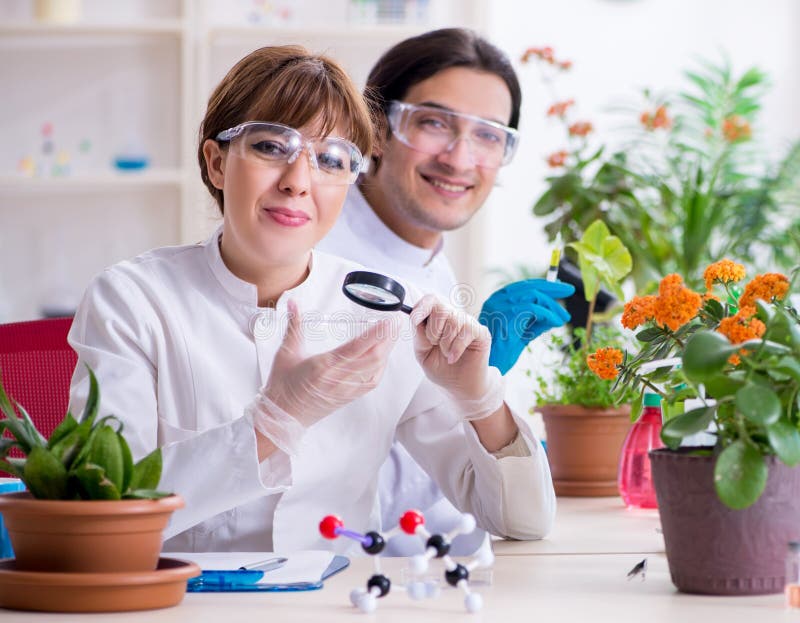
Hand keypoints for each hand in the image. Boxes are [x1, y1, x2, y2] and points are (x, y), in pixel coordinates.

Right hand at [249, 300, 396, 454]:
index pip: (358, 347)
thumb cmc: (283, 387)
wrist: (282, 418)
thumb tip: (292, 302)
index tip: (390, 321)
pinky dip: (381, 366)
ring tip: (394, 334)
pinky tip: (384, 356)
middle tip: (398, 322)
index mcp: (325, 365)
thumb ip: (294, 325)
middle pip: (374, 357)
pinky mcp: (350, 396)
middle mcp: (340, 378)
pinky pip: (372, 380)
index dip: (377, 334)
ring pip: (376, 369)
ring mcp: (347, 389)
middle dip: (389, 338)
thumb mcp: (286, 353)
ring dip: (388, 351)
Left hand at [409, 295, 504, 420]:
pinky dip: (456, 348)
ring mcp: (468, 323)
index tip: (415, 319)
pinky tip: (453, 357)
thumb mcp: (422, 352)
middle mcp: (453, 316)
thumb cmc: (441, 367)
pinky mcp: (481, 332)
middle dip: (433, 331)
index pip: (430, 300)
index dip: (421, 307)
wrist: (458, 386)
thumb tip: (416, 318)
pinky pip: (466, 332)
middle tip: (435, 344)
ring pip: (453, 321)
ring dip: (445, 344)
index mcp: (437, 318)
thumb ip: (419, 335)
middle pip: (440, 309)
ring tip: (446, 354)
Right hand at [479, 279, 574, 374]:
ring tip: (564, 318)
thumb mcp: (520, 334)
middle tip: (570, 290)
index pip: (524, 287)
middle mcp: (498, 299)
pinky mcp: (509, 313)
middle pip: (530, 286)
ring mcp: (502, 304)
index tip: (560, 290)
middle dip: (553, 288)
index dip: (543, 286)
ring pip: (535, 296)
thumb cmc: (500, 353)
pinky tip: (557, 323)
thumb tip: (553, 317)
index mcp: (498, 301)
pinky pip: (535, 309)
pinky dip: (549, 315)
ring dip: (552, 306)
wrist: (487, 366)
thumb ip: (534, 323)